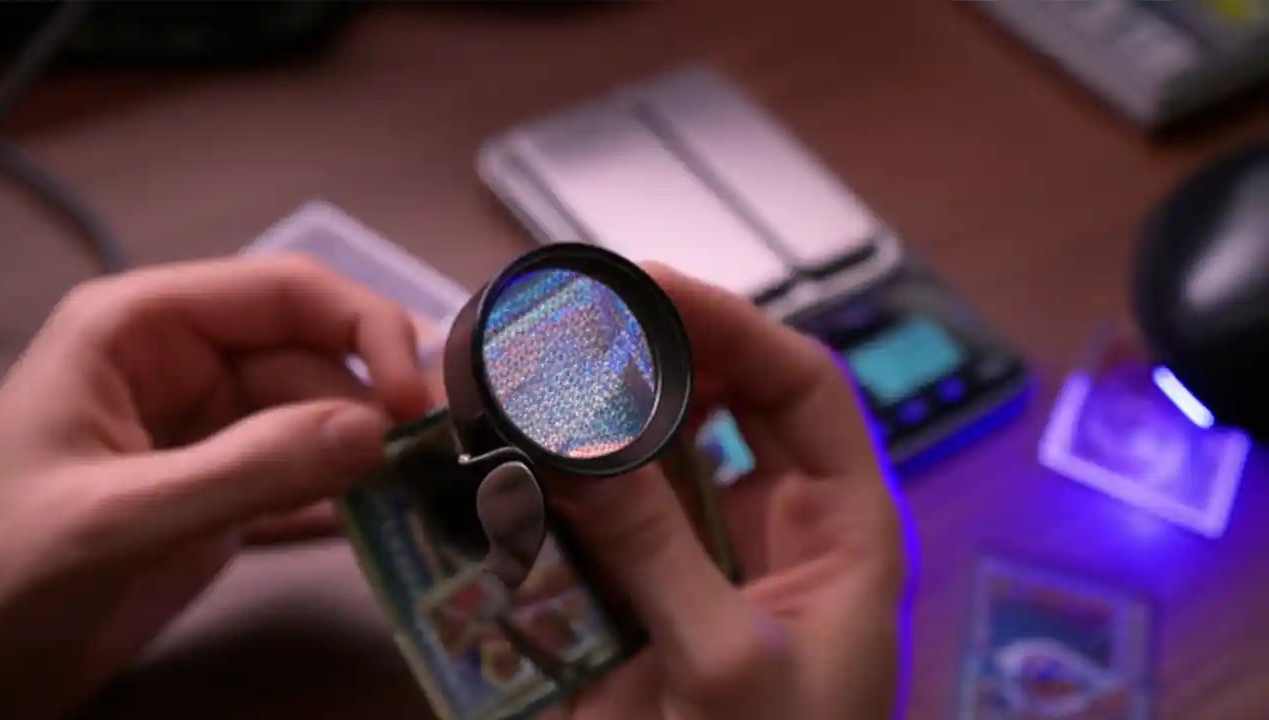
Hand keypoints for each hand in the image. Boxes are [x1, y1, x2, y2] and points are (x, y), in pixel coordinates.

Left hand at [0, 256, 429, 717]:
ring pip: (318, 418)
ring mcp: (205, 430)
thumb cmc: (4, 571)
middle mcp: (183, 364)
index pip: (284, 291)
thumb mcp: (121, 517)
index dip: (363, 328)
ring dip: (371, 455)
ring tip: (426, 495)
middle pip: (313, 358)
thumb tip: (376, 432)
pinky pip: (303, 475)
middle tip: (439, 462)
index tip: (413, 399)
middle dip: (374, 405)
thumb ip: (249, 470)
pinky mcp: (221, 490)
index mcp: (144, 328)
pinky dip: (346, 497)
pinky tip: (389, 521)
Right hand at [550, 267, 908, 719]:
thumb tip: (581, 433)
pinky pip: (601, 525)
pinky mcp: (644, 603)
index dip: (733, 324)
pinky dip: (555, 493)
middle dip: (655, 355)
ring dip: (595, 418)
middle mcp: (778, 531)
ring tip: (530, 370)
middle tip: (572, 318)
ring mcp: (706, 564)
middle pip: (725, 404)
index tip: (648, 285)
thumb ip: (655, 545)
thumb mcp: (724, 664)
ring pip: (655, 459)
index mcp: (843, 532)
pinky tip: (508, 463)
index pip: (801, 387)